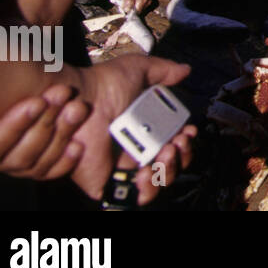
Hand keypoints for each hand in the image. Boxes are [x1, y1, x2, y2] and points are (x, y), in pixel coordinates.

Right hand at [0, 84, 88, 179]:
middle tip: (63, 93)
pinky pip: (45, 173)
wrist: (52, 80)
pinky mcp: (33, 165)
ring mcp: (7, 160)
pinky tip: (77, 146)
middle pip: (8, 156)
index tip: (38, 102)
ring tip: (79, 107)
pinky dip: (63, 162)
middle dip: (42, 124)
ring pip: (29, 165)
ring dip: (58, 135)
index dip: (12, 127)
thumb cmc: (14, 62)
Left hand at [68, 55, 195, 205]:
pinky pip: (132, 197)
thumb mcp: (139, 70)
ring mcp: (122, 167)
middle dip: (183, 155)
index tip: (188, 130)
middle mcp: (136, 150)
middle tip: (179, 141)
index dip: (185, 142)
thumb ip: (163, 70)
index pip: (173, 145)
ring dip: (170, 171)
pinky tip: (148, 171)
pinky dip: (147, 189)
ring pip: (157, 184)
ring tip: (166, 153)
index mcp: (146, 130)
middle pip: (170, 166)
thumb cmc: (103, 83)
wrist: (79, 97)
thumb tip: (184, 70)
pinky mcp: (106, 182)